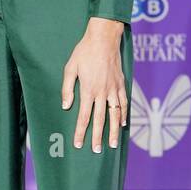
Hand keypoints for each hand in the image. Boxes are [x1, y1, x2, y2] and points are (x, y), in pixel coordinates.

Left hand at [62, 17, 127, 151]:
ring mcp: (113, 89)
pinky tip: (122, 124)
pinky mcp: (121, 83)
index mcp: (88, 89)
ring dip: (113, 130)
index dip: (80, 131)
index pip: (83, 116)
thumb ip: (67, 88)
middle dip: (98, 136)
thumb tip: (66, 106)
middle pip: (100, 119)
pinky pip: (124, 102)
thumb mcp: (70, 68)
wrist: (104, 38)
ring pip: (115, 114)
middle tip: (97, 150)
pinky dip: (123, 114)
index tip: (78, 143)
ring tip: (112, 144)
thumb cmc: (84, 52)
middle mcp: (102, 92)